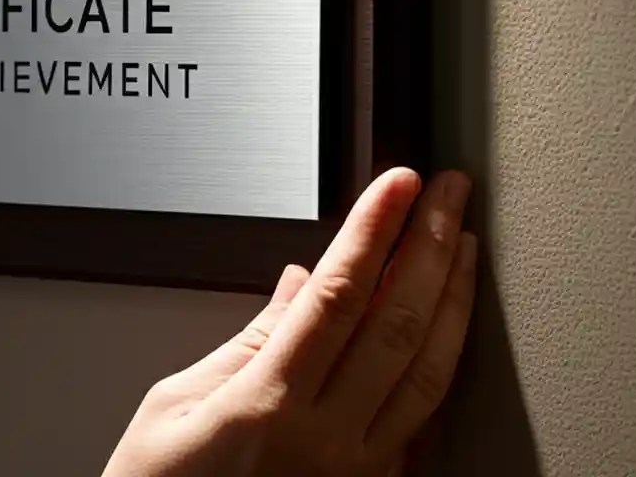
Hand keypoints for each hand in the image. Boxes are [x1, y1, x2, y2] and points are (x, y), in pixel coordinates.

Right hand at [103, 169, 476, 476]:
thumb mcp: (174, 407)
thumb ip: (244, 343)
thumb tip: (297, 286)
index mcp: (267, 408)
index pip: (338, 297)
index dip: (372, 232)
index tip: (395, 186)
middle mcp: (325, 441)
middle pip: (397, 324)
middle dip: (428, 246)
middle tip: (446, 193)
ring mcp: (357, 470)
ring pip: (428, 372)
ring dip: (452, 299)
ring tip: (461, 245)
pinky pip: (421, 420)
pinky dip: (441, 365)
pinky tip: (449, 329)